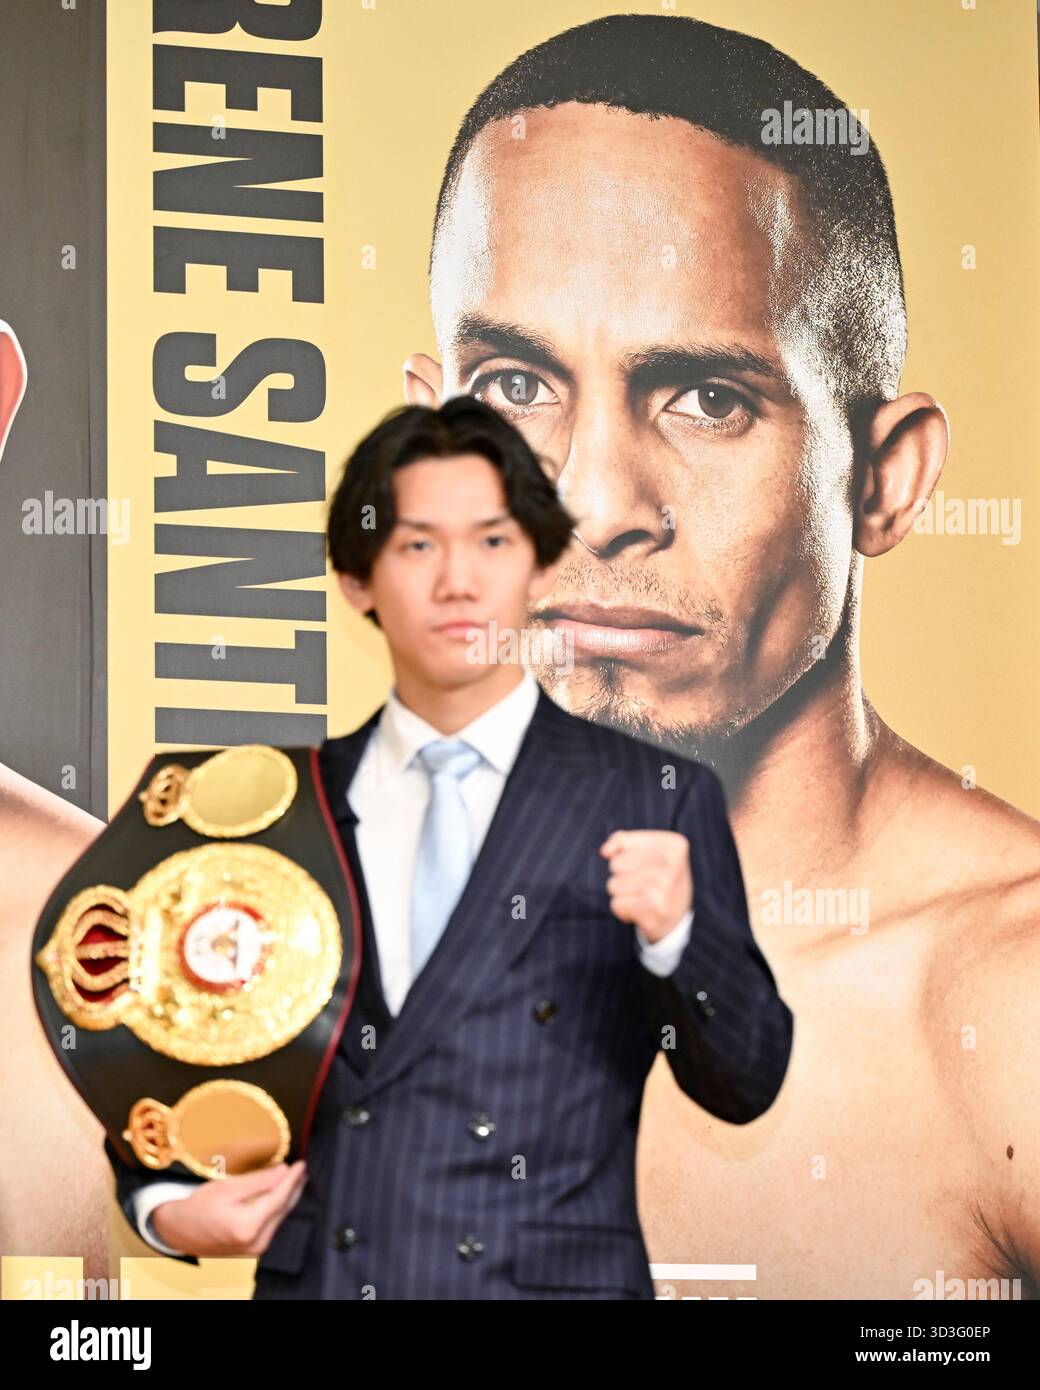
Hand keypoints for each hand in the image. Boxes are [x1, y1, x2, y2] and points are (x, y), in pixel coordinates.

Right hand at [151, 1160, 306, 1256]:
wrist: (179, 1230)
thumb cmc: (199, 1206)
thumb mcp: (228, 1188)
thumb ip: (259, 1181)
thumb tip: (284, 1172)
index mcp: (247, 1227)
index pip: (278, 1198)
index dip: (292, 1180)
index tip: (302, 1164)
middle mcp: (255, 1243)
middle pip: (282, 1210)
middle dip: (293, 1188)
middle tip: (302, 1169)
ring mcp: (255, 1249)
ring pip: (279, 1217)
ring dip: (287, 1197)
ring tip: (296, 1179)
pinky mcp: (253, 1249)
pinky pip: (271, 1224)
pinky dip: (277, 1208)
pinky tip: (280, 1195)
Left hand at [599, 829, 692, 943]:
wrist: (677, 916)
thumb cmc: (657, 876)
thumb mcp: (648, 850)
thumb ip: (622, 840)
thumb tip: (605, 851)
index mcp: (673, 845)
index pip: (621, 842)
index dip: (624, 855)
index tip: (646, 864)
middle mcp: (672, 865)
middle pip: (616, 864)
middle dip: (622, 875)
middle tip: (643, 883)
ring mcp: (665, 889)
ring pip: (614, 885)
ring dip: (622, 893)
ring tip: (642, 896)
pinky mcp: (654, 912)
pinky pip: (617, 904)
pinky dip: (623, 909)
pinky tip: (640, 910)